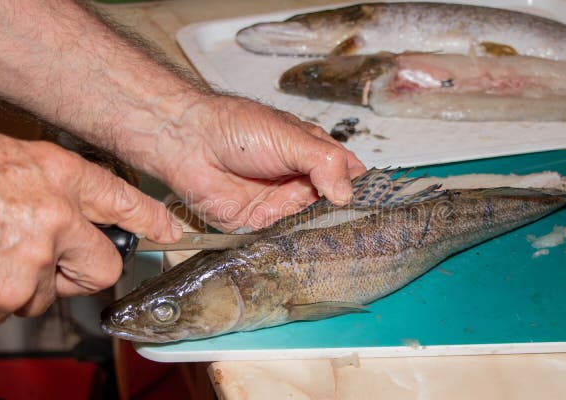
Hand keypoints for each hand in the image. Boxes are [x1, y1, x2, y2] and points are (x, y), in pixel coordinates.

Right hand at [0, 131, 179, 325]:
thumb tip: (80, 208)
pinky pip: (9, 309)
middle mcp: (55, 221)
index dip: (151, 220)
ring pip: (49, 294)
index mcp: (59, 177)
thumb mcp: (11, 156)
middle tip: (53, 260)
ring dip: (26, 283)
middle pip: (103, 269)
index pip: (124, 201)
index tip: (168, 233)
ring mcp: (29, 265)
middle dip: (83, 271)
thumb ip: (55, 184)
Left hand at [149, 95, 366, 231]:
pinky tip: (304, 249)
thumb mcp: (291, 137)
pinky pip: (280, 240)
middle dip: (344, 219)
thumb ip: (324, 163)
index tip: (377, 207)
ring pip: (310, 226)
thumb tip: (347, 193)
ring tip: (338, 244)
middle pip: (333, 206)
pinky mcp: (257, 225)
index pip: (348, 175)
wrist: (188, 142)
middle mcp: (299, 181)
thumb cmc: (236, 128)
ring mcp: (279, 204)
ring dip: (320, 235)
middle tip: (362, 233)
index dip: (362, 190)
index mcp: (312, 154)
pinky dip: (291, 245)